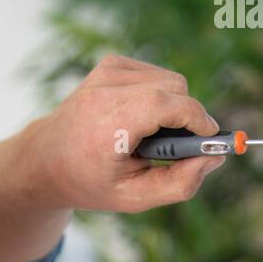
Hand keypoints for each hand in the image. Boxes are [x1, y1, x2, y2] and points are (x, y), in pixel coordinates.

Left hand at [24, 53, 224, 213]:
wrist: (47, 159)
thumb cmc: (92, 182)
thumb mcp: (135, 198)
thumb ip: (179, 183)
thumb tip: (214, 157)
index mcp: (110, 121)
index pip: (171, 103)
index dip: (199, 121)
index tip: (211, 140)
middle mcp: (106, 88)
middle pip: (176, 88)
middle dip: (185, 117)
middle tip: (173, 149)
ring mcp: (107, 70)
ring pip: (169, 80)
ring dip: (171, 108)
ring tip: (147, 138)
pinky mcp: (111, 63)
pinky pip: (156, 75)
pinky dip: (157, 96)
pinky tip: (137, 120)